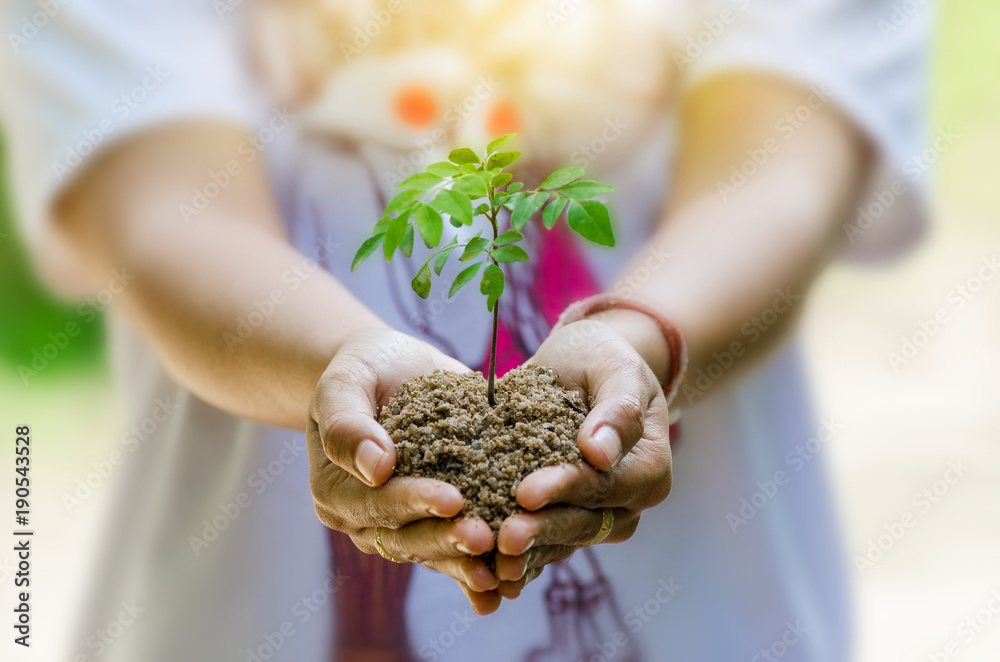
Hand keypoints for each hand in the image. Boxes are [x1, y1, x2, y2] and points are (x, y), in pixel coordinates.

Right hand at [307, 328, 502, 613]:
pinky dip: (473, 570)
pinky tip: (503, 584)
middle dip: (445, 538)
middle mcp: (362, 519)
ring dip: (463, 561)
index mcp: (335, 489)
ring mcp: (397, 528)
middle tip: (485, 537)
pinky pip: (450, 554)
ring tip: (501, 563)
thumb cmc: (365, 369)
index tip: (452, 499)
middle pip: (403, 537)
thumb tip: (375, 468)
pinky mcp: (429, 526)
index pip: (374, 501)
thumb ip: (347, 422)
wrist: (391, 371)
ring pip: (430, 552)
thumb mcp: (346, 380)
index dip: (412, 502)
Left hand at [488, 317, 673, 599]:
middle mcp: (629, 503)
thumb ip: (617, 409)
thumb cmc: (602, 360)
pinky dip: (520, 556)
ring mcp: (598, 519)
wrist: (584, 368)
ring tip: (492, 556)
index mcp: (649, 468)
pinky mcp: (566, 523)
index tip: (527, 492)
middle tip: (504, 536)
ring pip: (563, 542)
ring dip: (529, 553)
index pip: (606, 484)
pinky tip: (487, 564)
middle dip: (543, 529)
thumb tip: (601, 454)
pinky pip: (545, 547)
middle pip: (585, 523)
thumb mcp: (615, 369)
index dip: (567, 489)